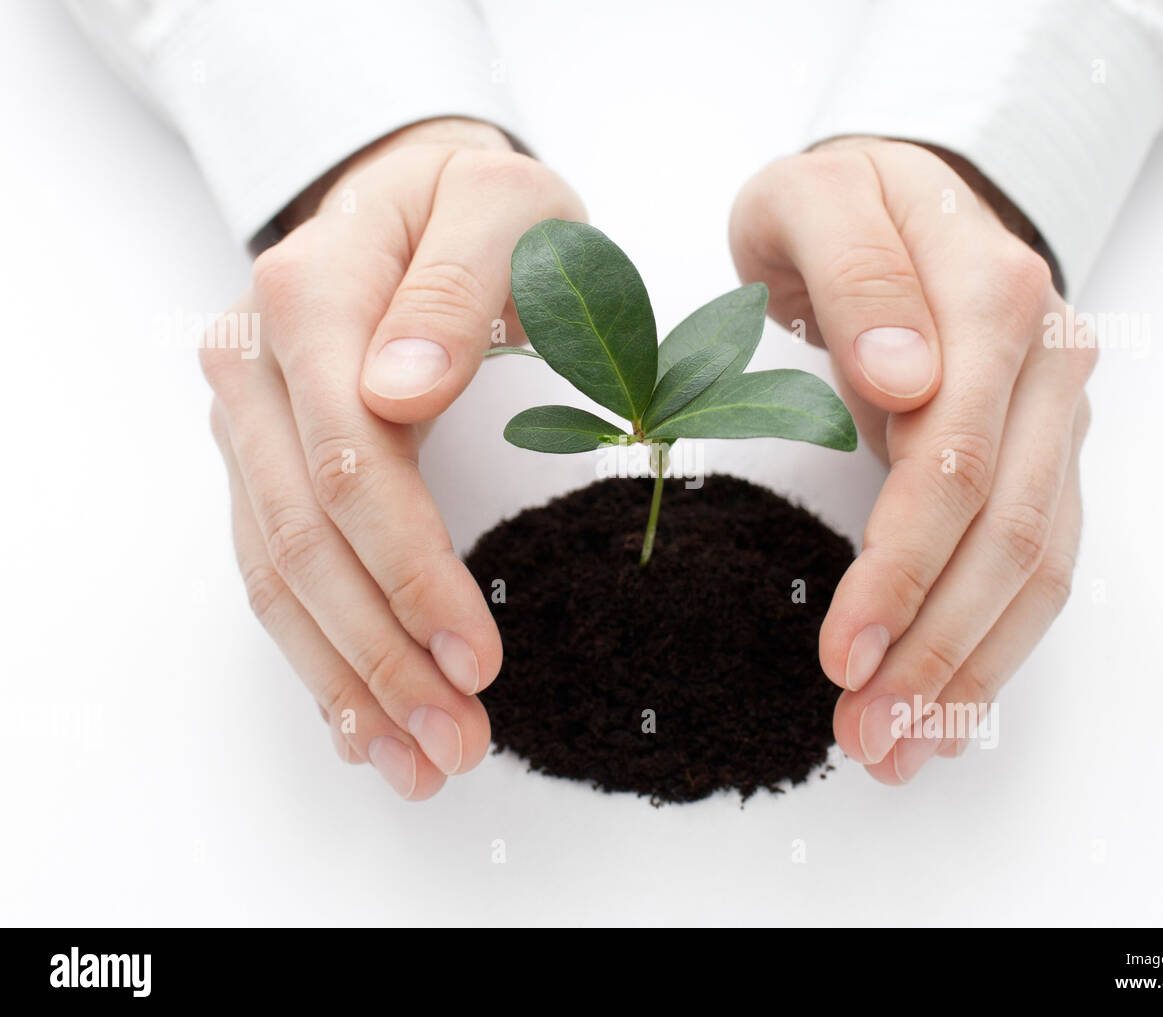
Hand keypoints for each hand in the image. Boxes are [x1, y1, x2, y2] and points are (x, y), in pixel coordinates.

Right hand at [202, 118, 584, 797]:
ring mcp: (251, 422)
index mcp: (311, 300)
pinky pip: (275, 570)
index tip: (478, 658)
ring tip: (417, 763)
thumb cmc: (475, 204)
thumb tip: (399, 390)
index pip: (351, 464)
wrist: (413, 192)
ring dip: (349, 680)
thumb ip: (454, 289)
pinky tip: (360, 722)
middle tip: (456, 745)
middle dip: (383, 657)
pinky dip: (319, 654)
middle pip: (306, 541)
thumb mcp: (501, 210)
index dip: (411, 572)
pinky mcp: (265, 461)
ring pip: (279, 575)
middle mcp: (256, 368)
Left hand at [730, 137, 1094, 783]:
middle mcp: (1044, 366)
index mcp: (990, 300)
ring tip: (898, 747)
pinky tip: (949, 708)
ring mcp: (1051, 418)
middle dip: (935, 647)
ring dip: (970, 669)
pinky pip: (1038, 563)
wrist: (903, 190)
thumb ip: (857, 280)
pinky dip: (995, 644)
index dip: (900, 568)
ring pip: (1035, 566)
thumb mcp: (816, 202)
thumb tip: (905, 380)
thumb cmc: (840, 202)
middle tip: (864, 734)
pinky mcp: (1041, 457)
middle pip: (1005, 534)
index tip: (840, 653)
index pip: (953, 462)